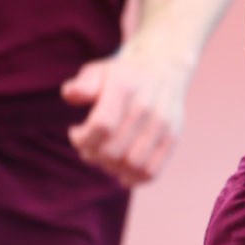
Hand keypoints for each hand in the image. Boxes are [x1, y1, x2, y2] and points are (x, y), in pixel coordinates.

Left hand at [61, 42, 192, 187]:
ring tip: (106, 155)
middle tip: (90, 146)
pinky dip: (132, 177)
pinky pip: (151, 171)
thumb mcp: (98, 72)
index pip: (102, 126)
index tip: (76, 131)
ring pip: (132, 164)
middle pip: (114, 150)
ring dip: (112, 167)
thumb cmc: (122, 76)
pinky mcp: (173, 137)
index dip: (82, 138)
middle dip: (93, 154)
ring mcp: (163, 122)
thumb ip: (83, 84)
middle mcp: (147, 105)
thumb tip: (71, 94)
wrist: (163, 67)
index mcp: (125, 86)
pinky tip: (122, 168)